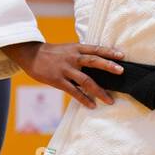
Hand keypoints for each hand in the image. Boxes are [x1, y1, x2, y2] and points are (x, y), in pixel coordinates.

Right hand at [2, 41, 124, 108]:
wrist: (32, 55)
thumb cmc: (54, 53)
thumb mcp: (69, 48)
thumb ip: (82, 54)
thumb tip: (100, 62)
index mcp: (76, 48)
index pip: (96, 49)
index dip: (109, 52)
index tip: (122, 56)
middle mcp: (73, 57)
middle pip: (93, 61)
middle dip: (108, 66)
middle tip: (121, 72)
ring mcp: (65, 69)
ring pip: (86, 80)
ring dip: (99, 91)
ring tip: (110, 100)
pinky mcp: (58, 80)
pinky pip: (74, 91)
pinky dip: (84, 99)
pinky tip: (91, 105)